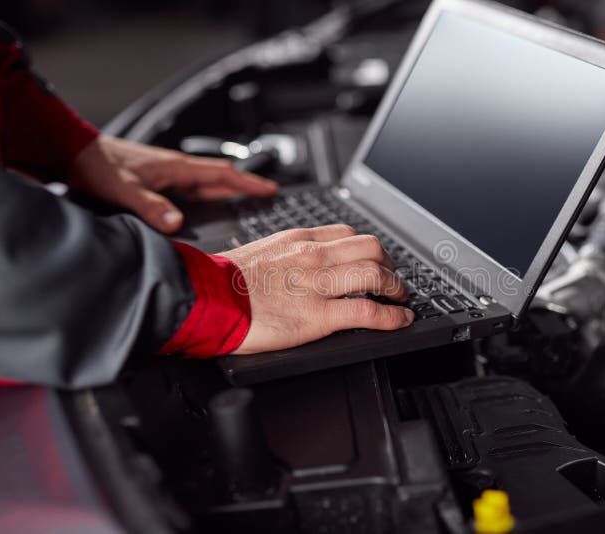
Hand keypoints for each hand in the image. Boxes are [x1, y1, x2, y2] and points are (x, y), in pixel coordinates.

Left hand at [68, 135, 277, 232]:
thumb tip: (177, 224)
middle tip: (266, 194)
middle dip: (245, 185)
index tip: (270, 189)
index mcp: (177, 167)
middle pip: (220, 178)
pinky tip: (207, 205)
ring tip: (246, 200)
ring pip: (207, 184)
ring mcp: (169, 175)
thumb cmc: (98, 166)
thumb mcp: (124, 190)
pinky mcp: (159, 181)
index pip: (222, 174)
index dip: (248, 182)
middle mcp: (177, 169)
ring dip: (228, 190)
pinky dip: (208, 195)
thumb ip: (150, 206)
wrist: (76, 152)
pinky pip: (192, 189)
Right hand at [219, 224, 414, 353]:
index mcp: (299, 239)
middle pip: (372, 248)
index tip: (376, 259)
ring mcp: (318, 285)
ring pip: (376, 275)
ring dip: (396, 289)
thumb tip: (303, 263)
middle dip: (390, 264)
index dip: (371, 248)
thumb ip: (288, 253)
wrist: (204, 298)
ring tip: (399, 299)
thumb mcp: (261, 251)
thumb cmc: (224, 280)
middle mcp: (314, 256)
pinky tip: (399, 321)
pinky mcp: (318, 315)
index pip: (349, 234)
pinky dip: (392, 317)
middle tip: (393, 279)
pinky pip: (368, 312)